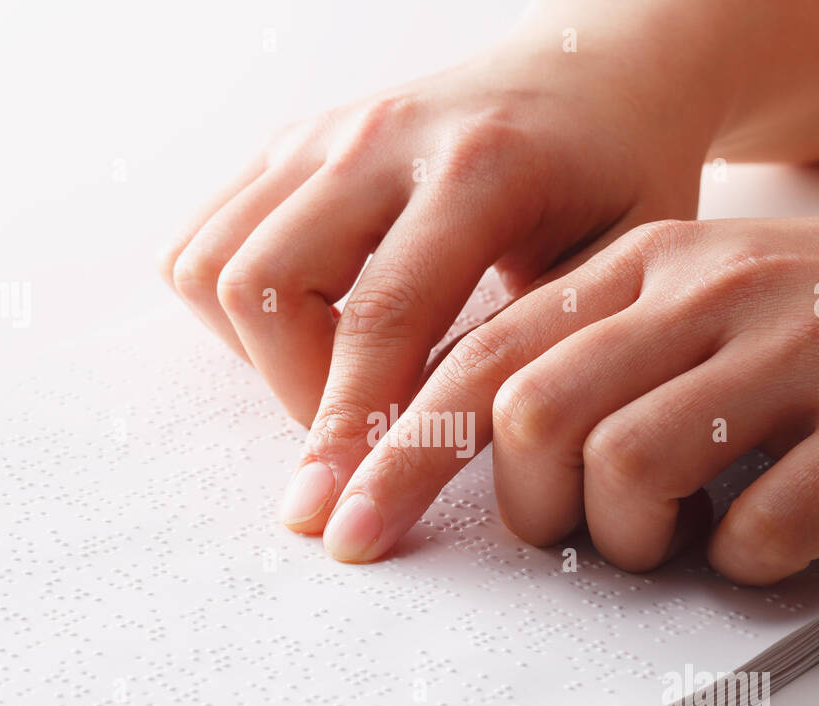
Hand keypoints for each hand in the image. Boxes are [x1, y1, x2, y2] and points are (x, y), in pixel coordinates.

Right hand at [159, 17, 726, 530]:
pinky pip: (203, 241)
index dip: (349, 433)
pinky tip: (307, 334)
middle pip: (265, 289)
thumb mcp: (616, 268)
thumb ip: (527, 352)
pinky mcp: (289, 145)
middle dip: (297, 396)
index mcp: (479, 168)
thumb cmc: (616, 176)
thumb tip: (430, 459)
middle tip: (362, 437)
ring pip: (210, 265)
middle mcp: (381, 138)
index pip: (381, 321)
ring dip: (258, 355)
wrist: (590, 74)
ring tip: (336, 380)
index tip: (334, 518)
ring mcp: (323, 135)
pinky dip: (234, 312)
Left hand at [322, 185, 818, 584]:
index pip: (481, 357)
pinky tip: (764, 539)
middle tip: (566, 535)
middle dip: (520, 507)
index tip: (348, 526)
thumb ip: (589, 354)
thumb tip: (480, 458)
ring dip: (629, 538)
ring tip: (670, 539)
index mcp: (642, 264)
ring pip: (629, 464)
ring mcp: (798, 350)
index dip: (399, 451)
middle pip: (531, 412)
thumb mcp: (692, 299)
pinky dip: (744, 560)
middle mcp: (708, 292)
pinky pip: (766, 525)